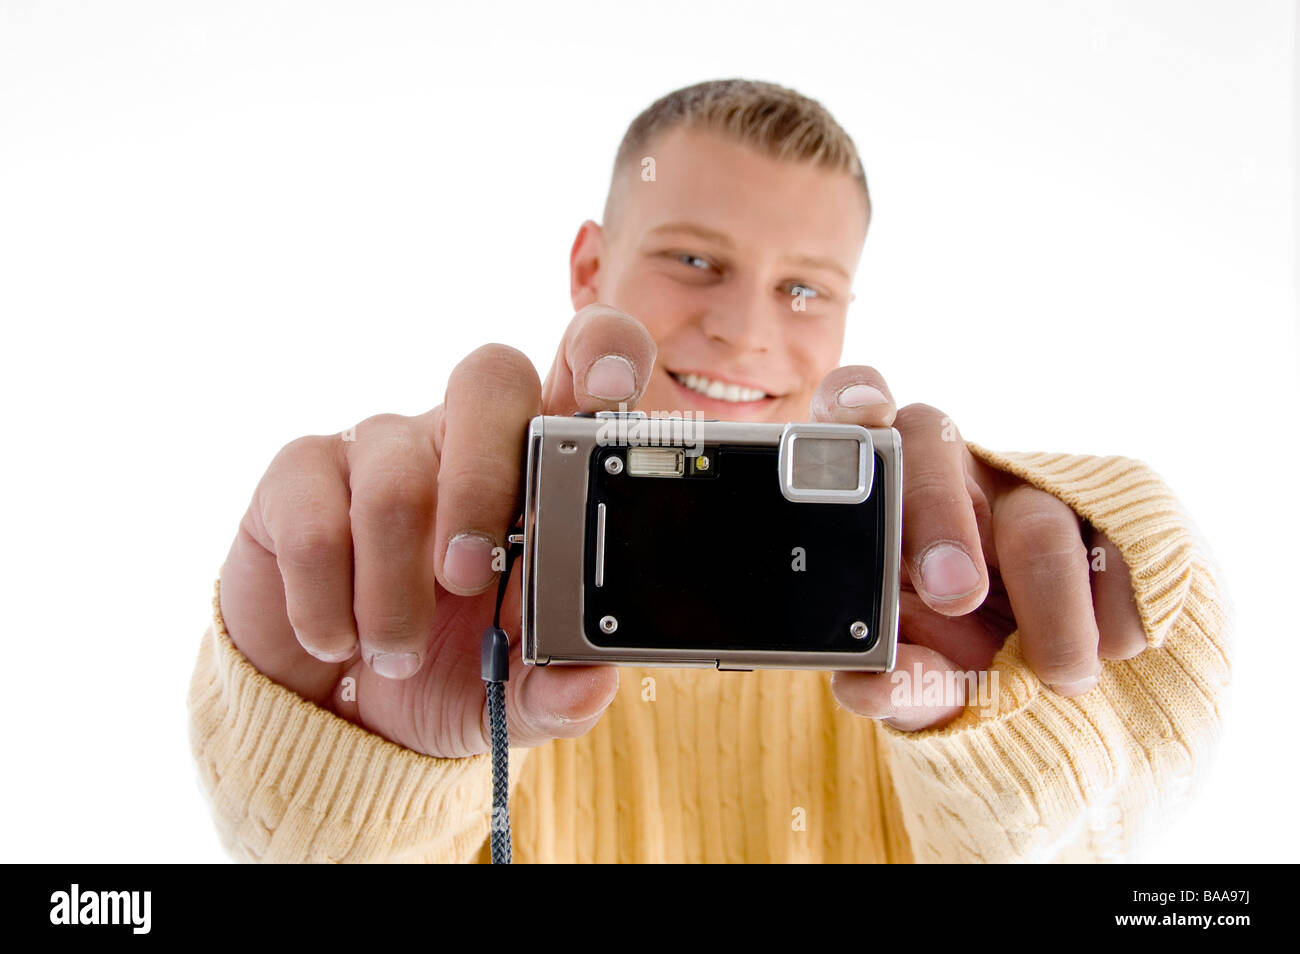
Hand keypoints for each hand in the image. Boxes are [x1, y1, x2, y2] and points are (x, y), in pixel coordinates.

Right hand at [217, 304, 656, 756]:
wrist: (334, 713)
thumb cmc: (446, 674)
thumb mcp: (514, 698)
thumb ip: (558, 692)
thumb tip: (589, 684)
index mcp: (541, 468)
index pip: (584, 364)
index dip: (603, 352)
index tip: (609, 393)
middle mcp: (466, 437)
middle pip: (489, 377)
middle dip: (483, 482)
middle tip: (467, 578)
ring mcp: (381, 446)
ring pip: (397, 478)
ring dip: (396, 591)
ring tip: (398, 655)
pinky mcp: (301, 476)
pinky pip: (316, 520)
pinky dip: (329, 601)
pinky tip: (339, 640)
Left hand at [808, 366, 1148, 730]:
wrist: (1054, 690)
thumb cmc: (959, 665)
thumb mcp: (922, 683)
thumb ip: (897, 685)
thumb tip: (872, 686)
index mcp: (880, 501)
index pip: (854, 415)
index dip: (856, 397)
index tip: (865, 418)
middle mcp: (946, 475)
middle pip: (933, 441)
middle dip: (939, 514)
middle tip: (954, 596)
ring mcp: (1027, 489)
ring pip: (1035, 509)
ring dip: (1049, 599)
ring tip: (1060, 674)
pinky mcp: (1105, 513)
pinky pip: (1121, 536)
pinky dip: (1119, 599)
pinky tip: (1114, 647)